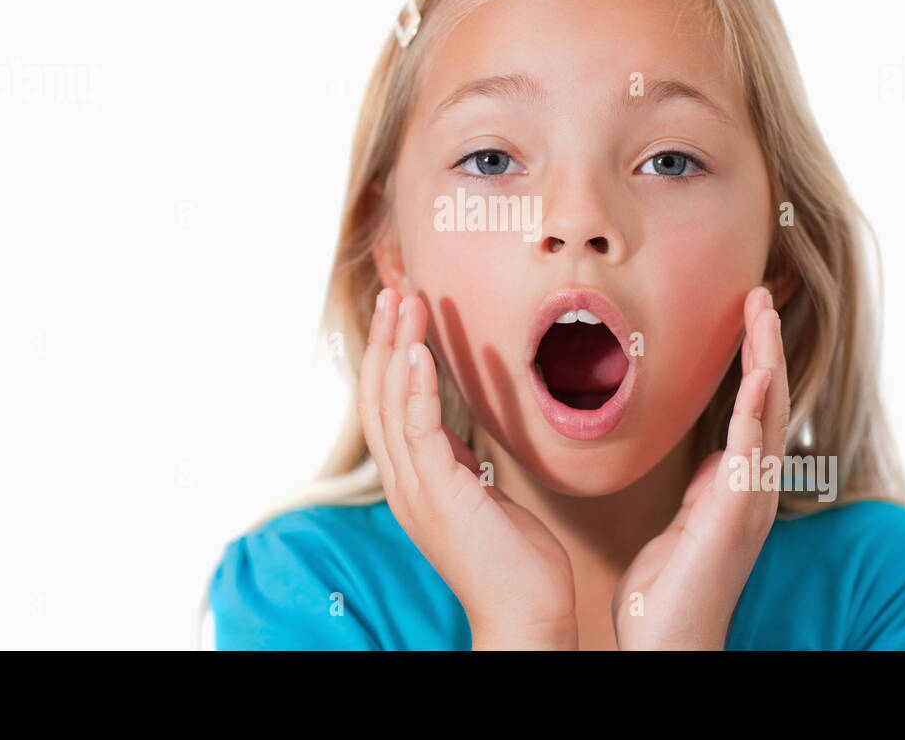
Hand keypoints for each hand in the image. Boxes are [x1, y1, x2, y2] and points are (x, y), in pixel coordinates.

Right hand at [358, 288, 578, 649]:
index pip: (387, 407)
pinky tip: (417, 351)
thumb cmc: (515, 559)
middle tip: (395, 292)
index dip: (389, 358)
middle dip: (384, 341)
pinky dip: (414, 386)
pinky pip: (417, 429)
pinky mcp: (437, 494)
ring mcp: (415, 490)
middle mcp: (403, 483)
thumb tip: (468, 431)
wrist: (527, 613)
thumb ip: (466, 461)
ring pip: (390, 404)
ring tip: (405, 303)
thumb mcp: (484, 494)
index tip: (401, 314)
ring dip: (396, 348)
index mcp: (413, 482)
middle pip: (377, 397)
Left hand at [611, 286, 789, 649]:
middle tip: (762, 292)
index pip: (752, 410)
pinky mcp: (735, 512)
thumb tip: (705, 463)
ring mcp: (749, 500)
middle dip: (766, 345)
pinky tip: (760, 369)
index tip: (746, 316)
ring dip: (767, 357)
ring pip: (767, 413)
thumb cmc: (665, 594)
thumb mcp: (680, 526)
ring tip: (763, 308)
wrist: (666, 645)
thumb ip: (697, 492)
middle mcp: (752, 488)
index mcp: (735, 488)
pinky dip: (757, 404)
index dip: (754, 362)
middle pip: (768, 401)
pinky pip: (750, 448)